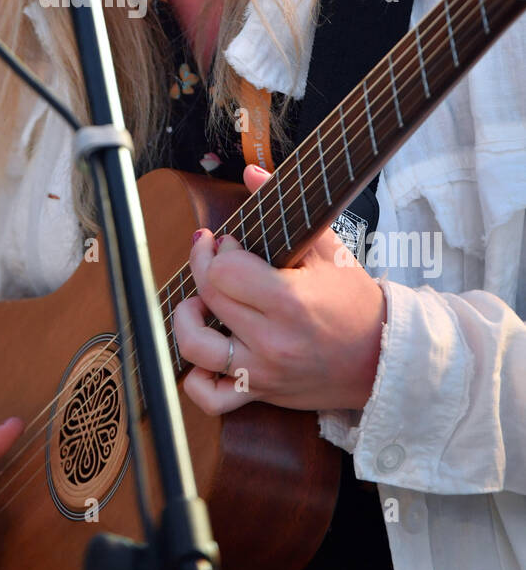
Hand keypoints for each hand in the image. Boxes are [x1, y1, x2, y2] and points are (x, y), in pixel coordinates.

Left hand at [173, 165, 385, 415]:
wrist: (384, 358)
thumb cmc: (356, 302)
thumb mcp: (327, 250)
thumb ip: (285, 209)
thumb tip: (251, 172)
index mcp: (289, 301)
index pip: (224, 270)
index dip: (219, 250)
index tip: (229, 242)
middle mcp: (272, 340)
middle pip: (208, 297)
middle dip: (203, 267)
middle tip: (214, 256)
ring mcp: (264, 371)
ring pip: (196, 348)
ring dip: (186, 319)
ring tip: (198, 303)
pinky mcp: (261, 393)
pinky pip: (212, 397)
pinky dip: (196, 378)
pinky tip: (205, 350)